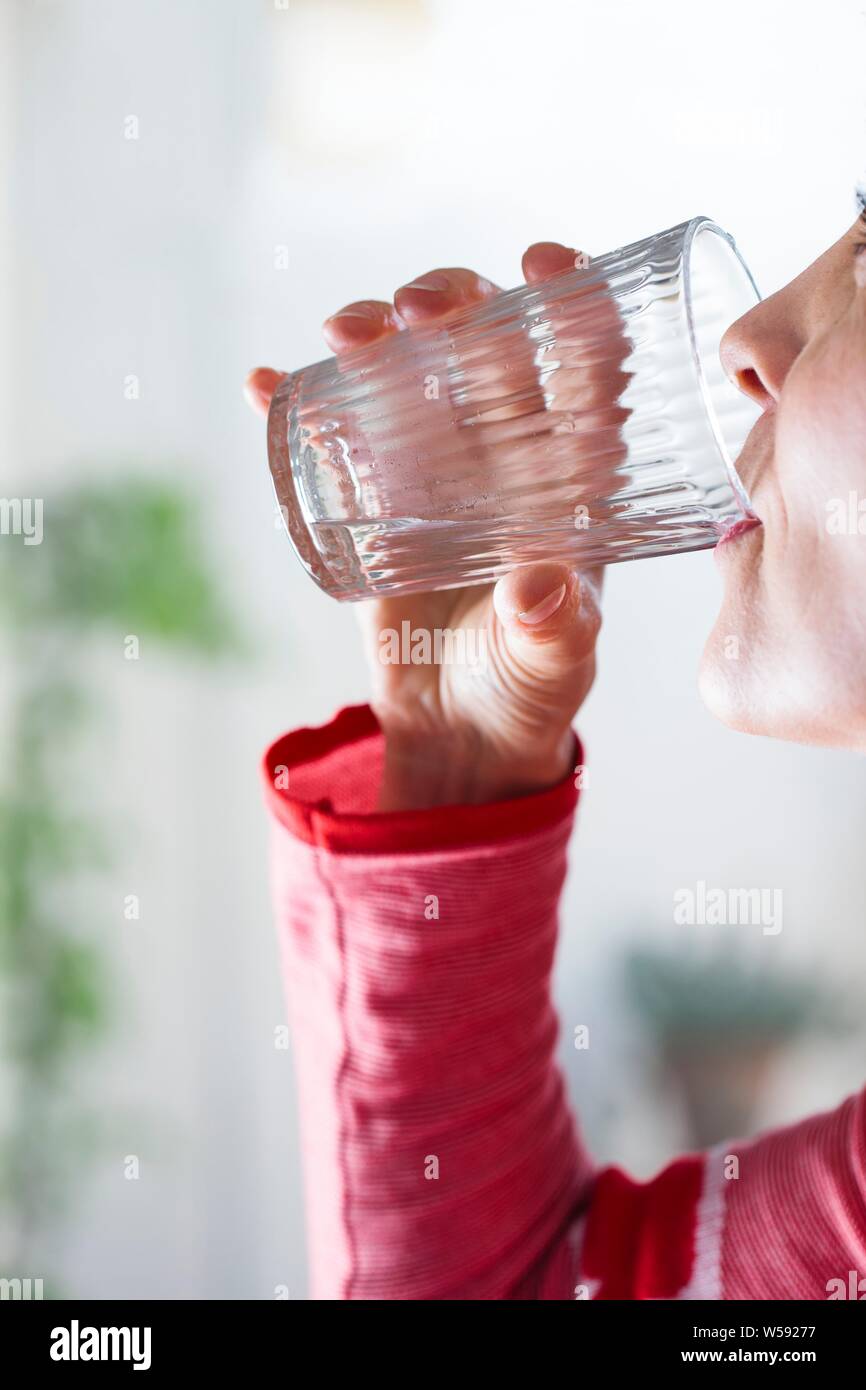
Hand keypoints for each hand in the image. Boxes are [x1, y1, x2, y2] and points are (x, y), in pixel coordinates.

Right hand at [246, 243, 603, 808]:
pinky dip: (294, 405)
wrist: (457, 729)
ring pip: (406, 370)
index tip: (542, 265)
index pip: (582, 362)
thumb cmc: (529, 686)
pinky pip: (329, 437)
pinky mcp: (369, 498)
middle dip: (454, 300)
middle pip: (483, 342)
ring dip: (375, 333)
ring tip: (344, 331)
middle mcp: (505, 451)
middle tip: (420, 307)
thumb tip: (538, 586)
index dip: (571, 300)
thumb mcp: (555, 661)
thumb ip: (554, 628)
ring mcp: (433, 467)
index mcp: (570, 472)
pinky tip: (263, 385)